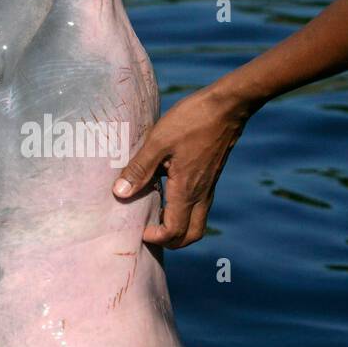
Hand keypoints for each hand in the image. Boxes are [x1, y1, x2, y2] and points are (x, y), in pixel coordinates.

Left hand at [113, 78, 255, 247]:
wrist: (227, 106)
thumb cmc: (192, 120)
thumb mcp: (159, 141)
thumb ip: (139, 168)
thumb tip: (119, 194)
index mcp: (187, 191)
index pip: (174, 232)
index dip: (155, 237)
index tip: (139, 226)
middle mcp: (201, 195)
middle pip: (190, 236)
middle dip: (169, 240)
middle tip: (149, 227)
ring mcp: (209, 187)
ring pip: (197, 223)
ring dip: (177, 227)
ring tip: (156, 212)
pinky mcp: (211, 178)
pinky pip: (199, 207)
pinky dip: (183, 212)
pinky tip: (166, 192)